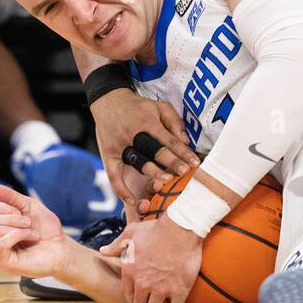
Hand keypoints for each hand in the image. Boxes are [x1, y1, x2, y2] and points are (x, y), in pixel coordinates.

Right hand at [0, 185, 73, 278]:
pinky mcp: (4, 264)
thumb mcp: (30, 207)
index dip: (7, 205)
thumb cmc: (46, 230)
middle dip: (14, 216)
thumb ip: (12, 197)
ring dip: (21, 227)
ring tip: (33, 234)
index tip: (22, 212)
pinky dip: (20, 235)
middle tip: (28, 223)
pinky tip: (32, 238)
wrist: (62, 247)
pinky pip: (2, 243)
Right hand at [92, 88, 198, 205]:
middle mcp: (133, 134)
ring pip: (137, 162)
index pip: (168, 140)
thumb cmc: (139, 106)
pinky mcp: (107, 154)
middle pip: (154, 151)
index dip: (183, 152)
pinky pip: (113, 174)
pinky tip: (131, 201)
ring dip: (153, 172)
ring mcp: (119, 145)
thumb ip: (175, 121)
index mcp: (147, 121)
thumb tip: (186, 141)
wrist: (108, 101)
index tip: (195, 163)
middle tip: (185, 172)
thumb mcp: (159, 106)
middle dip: (171, 162)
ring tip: (167, 181)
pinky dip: (121, 189)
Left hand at [101, 215, 202, 302]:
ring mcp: (161, 289)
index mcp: (131, 271)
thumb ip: (116, 245)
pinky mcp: (178, 291)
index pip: (128, 292)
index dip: (131, 302)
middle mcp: (143, 284)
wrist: (180, 229)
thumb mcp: (131, 233)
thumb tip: (103, 251)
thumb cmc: (156, 229)